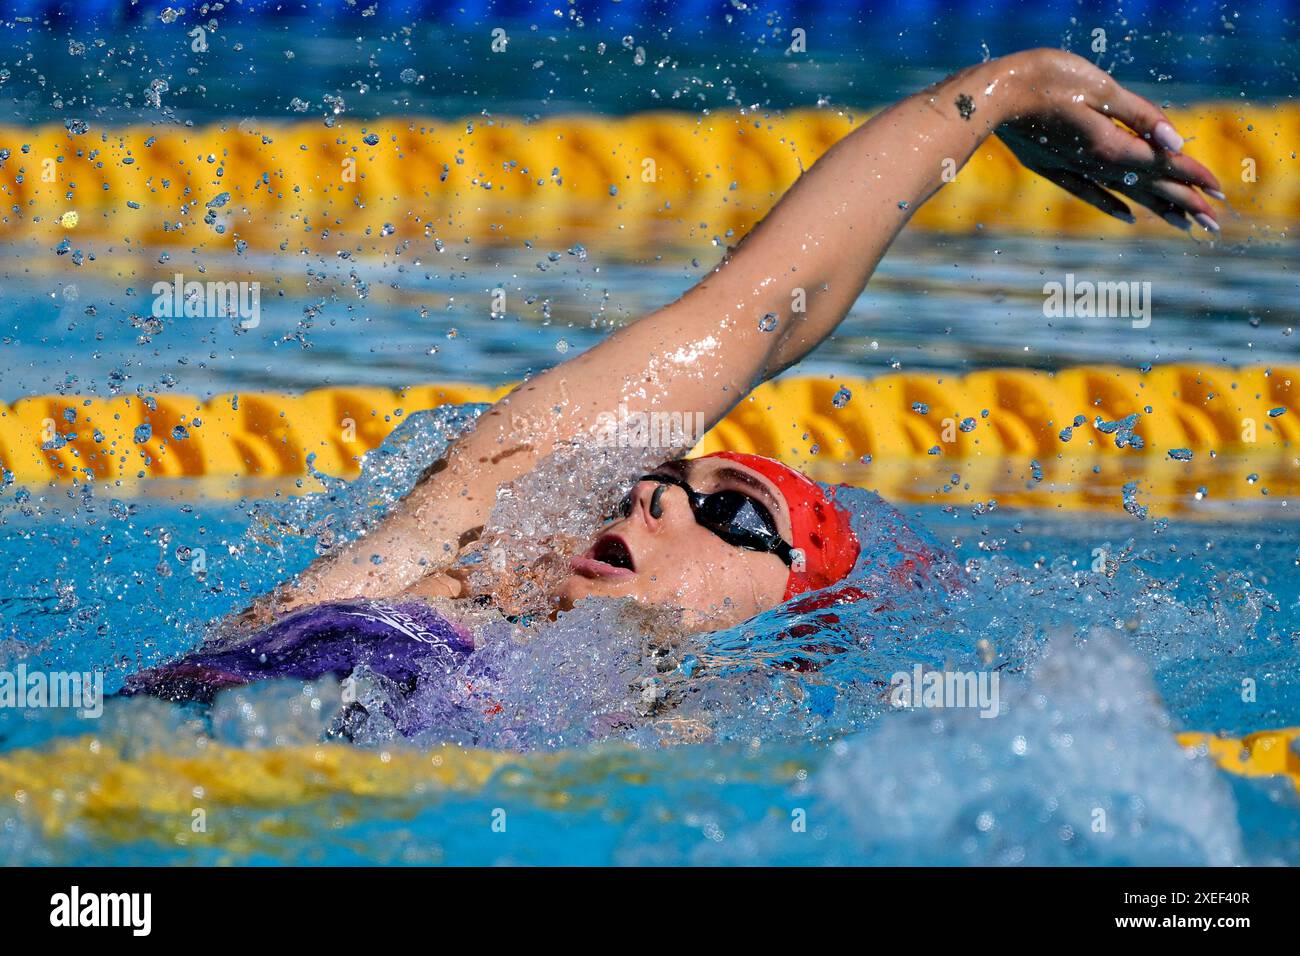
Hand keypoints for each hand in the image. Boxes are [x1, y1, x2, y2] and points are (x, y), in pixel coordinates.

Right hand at [994, 49, 1222, 231]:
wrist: (992, 97)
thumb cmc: (1047, 80)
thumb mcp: (1100, 88)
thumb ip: (1139, 116)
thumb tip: (1175, 142)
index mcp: (1111, 145)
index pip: (1162, 163)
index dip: (1193, 175)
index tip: (1221, 192)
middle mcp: (1095, 164)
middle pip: (1149, 186)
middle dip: (1185, 203)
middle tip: (1213, 225)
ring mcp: (1072, 169)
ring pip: (1125, 193)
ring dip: (1157, 208)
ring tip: (1184, 225)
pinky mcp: (1052, 168)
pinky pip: (1089, 192)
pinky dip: (1111, 205)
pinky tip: (1127, 217)